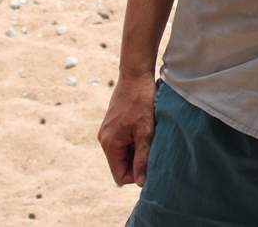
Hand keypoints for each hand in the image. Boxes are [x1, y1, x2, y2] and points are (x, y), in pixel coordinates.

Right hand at [98, 72, 156, 186]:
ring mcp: (107, 132)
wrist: (135, 75)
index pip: (120, 176)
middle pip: (121, 165)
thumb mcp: (145, 132)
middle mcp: (104, 140)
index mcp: (109, 144)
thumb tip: (142, 183)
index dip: (136, 175)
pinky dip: (134, 140)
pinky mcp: (112, 125)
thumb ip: (142, 158)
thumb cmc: (141, 102)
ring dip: (137, 150)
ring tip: (148, 135)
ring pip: (123, 154)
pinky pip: (122, 142)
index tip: (150, 162)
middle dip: (137, 161)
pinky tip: (144, 128)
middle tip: (152, 147)